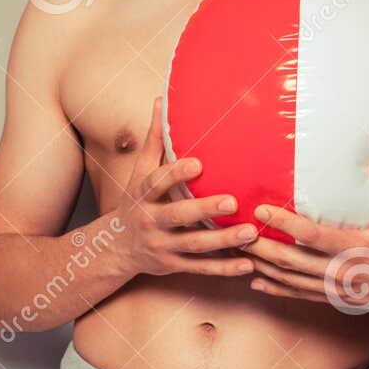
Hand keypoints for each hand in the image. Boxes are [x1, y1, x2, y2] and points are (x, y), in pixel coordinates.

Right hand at [110, 98, 257, 278]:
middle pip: (178, 216)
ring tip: (251, 233)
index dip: (175, 174)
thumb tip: (161, 100)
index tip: (198, 164)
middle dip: (205, 210)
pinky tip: (248, 265)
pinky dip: (224, 269)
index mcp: (143, 195)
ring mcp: (163, 246)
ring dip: (223, 241)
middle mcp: (151, 221)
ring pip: (194, 246)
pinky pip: (201, 268)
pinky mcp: (174, 266)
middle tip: (232, 202)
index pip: (157, 183)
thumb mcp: (139, 173)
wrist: (116, 249)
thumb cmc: (136, 202)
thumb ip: (153, 140)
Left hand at [245, 161, 368, 318]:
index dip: (285, 224)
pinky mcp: (335, 299)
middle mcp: (342, 273)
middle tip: (235, 233)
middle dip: (260, 247)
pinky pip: (298, 295)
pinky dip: (275, 288)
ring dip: (262, 268)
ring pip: (290, 280)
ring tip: (236, 254)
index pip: (313, 236)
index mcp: (358, 250)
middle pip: (291, 262)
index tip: (261, 211)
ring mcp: (336, 289)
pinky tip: (256, 281)